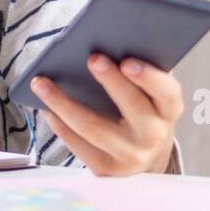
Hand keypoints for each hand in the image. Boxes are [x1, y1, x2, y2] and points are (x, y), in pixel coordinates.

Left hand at [29, 52, 182, 174]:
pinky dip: (59, 123)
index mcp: (169, 110)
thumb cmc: (142, 107)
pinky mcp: (106, 169)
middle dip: (111, 81)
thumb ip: (139, 70)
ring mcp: (130, 156)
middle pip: (132, 108)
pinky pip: (78, 144)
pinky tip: (43, 106)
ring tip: (41, 82)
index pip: (167, 93)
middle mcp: (154, 136)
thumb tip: (110, 41)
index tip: (128, 61)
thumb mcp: (150, 93)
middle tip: (92, 58)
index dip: (149, 78)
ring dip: (64, 103)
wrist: (144, 154)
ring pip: (94, 128)